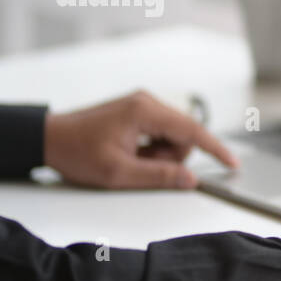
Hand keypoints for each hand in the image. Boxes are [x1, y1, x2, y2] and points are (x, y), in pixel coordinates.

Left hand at [44, 91, 237, 188]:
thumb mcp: (119, 172)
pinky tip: (131, 153)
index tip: (233, 164)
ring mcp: (142, 105)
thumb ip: (159, 175)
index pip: (192, 131)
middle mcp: (146, 102)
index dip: (215, 149)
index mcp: (144, 111)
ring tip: (131, 160)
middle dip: (171, 156)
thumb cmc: (76, 151)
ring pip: (173, 135)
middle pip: (184, 134)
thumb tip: (190, 179)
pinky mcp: (137, 111)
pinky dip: (152, 147)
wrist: (48, 138)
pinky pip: (160, 132)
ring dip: (160, 153)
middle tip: (141, 167)